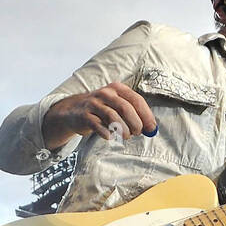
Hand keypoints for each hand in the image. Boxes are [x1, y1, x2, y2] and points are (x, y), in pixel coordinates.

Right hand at [41, 83, 156, 148]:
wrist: (74, 111)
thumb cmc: (102, 110)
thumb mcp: (118, 106)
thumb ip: (135, 114)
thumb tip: (152, 128)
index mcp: (117, 88)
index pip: (136, 100)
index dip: (146, 115)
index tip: (151, 129)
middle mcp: (105, 93)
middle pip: (126, 108)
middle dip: (135, 124)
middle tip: (137, 133)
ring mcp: (94, 104)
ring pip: (113, 117)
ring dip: (123, 130)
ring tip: (125, 136)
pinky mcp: (84, 116)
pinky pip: (98, 126)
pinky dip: (107, 133)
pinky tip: (109, 137)